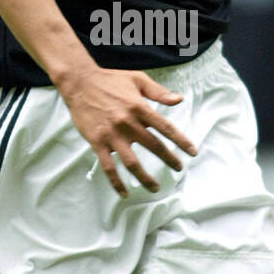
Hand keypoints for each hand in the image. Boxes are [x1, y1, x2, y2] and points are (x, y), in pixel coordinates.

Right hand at [58, 67, 197, 197]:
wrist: (80, 83)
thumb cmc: (110, 80)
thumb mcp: (137, 80)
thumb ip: (159, 91)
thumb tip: (179, 99)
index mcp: (140, 107)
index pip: (166, 127)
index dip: (181, 141)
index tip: (192, 152)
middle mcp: (128, 123)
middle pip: (154, 147)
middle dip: (169, 160)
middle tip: (179, 168)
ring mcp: (112, 135)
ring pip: (132, 163)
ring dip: (145, 178)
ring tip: (155, 187)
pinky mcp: (98, 142)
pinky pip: (109, 167)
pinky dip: (116, 182)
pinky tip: (124, 192)